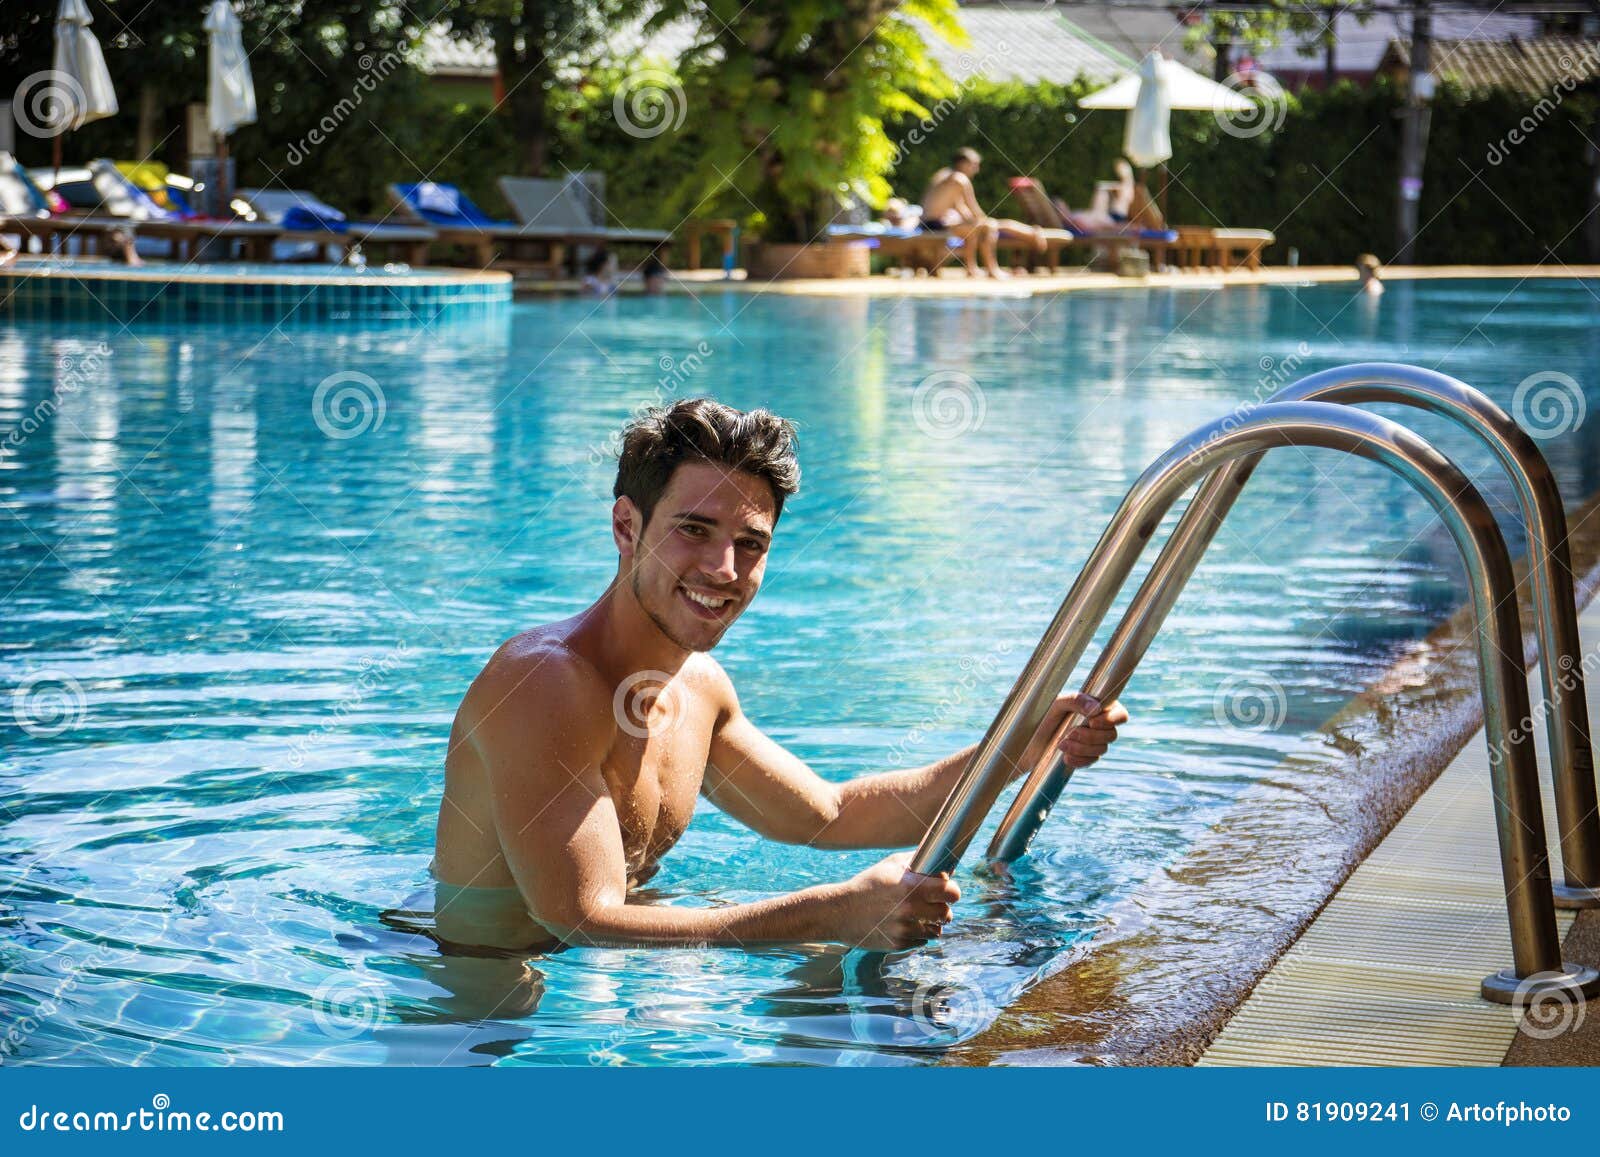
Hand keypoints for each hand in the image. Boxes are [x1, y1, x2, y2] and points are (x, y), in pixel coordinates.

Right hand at [835, 851, 959, 951]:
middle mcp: (909, 909)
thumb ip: (917, 863)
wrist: (840, 911)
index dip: (952, 891)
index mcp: (910, 887)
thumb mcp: (890, 866)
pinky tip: (905, 924)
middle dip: (942, 909)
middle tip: (934, 904)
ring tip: (918, 915)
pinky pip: (922, 941)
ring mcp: (904, 929)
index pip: (951, 893)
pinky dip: (918, 934)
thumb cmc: (867, 884)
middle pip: (947, 914)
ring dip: (931, 924)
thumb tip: (942, 864)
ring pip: (937, 931)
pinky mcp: (898, 944)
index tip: (948, 891)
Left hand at [1018, 692, 1128, 777]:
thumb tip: (1097, 708)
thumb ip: (1076, 701)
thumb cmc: (1040, 716)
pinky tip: (1064, 756)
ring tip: (1061, 744)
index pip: (1119, 713)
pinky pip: (1092, 761)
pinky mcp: (1085, 757)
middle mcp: (1097, 725)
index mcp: (1094, 707)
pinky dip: (1079, 760)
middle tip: (1070, 733)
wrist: (1025, 742)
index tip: (1093, 722)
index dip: (1113, 718)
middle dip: (1091, 736)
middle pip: (1112, 734)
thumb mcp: (1055, 704)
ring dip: (1081, 748)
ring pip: (1102, 749)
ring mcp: (1093, 742)